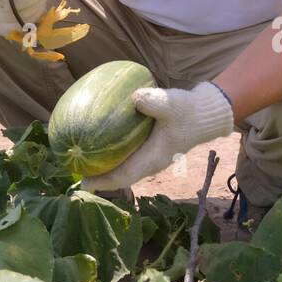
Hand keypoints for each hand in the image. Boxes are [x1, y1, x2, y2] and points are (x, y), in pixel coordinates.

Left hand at [81, 82, 233, 191]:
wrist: (207, 112)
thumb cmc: (189, 111)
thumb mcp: (172, 105)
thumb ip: (154, 102)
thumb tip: (135, 98)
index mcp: (153, 159)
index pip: (124, 176)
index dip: (103, 181)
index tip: (83, 183)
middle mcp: (150, 161)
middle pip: (120, 174)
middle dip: (99, 174)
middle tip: (75, 169)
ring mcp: (151, 154)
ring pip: (124, 164)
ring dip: (105, 163)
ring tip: (83, 157)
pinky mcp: (151, 144)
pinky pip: (129, 152)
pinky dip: (114, 149)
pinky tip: (102, 134)